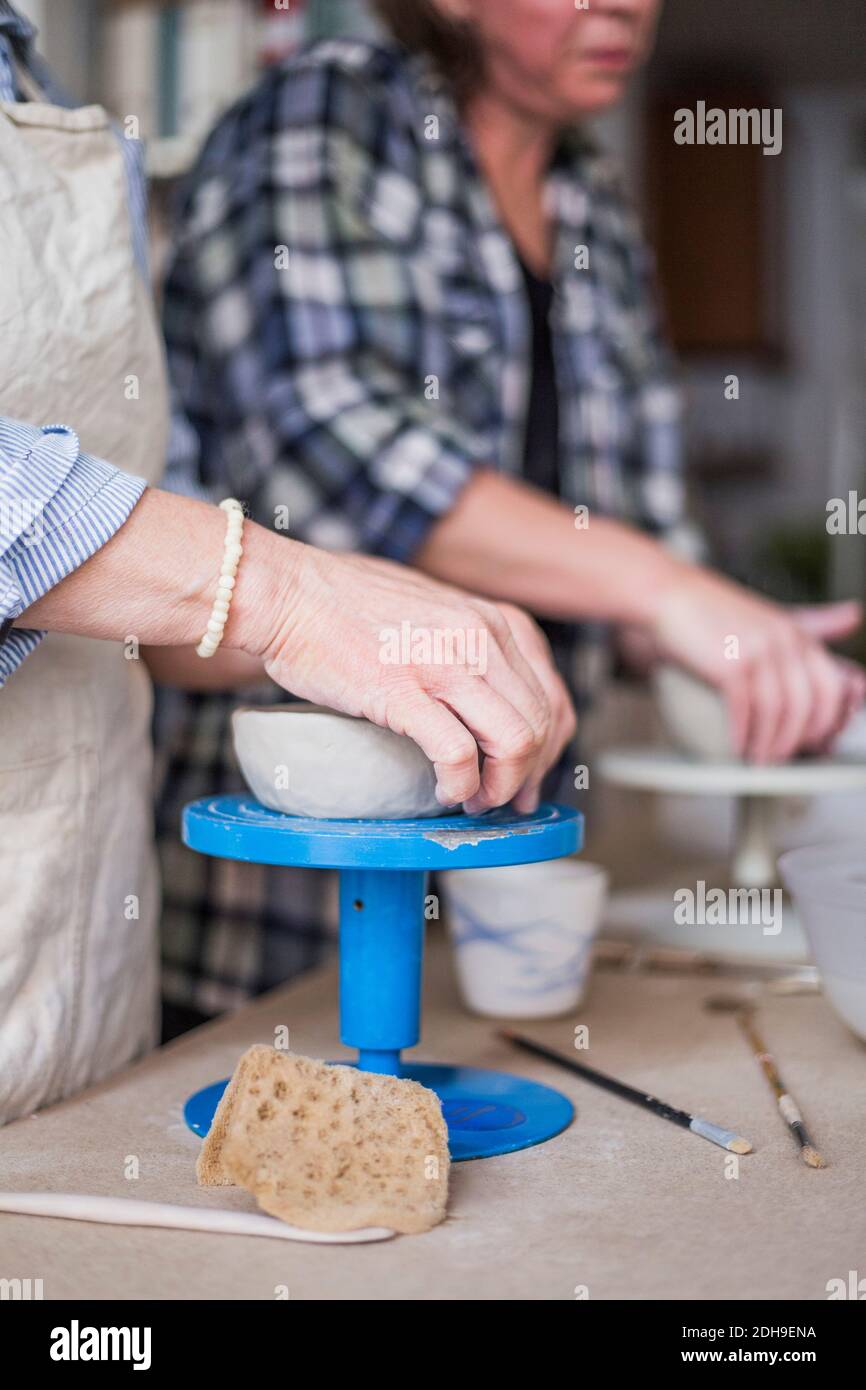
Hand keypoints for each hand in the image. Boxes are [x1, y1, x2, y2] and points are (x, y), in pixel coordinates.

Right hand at [251, 542, 575, 812]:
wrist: (287, 591)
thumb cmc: (347, 604)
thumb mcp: (434, 610)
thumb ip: (470, 645)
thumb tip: (487, 699)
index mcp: (493, 620)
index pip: (553, 697)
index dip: (549, 750)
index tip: (527, 777)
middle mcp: (481, 637)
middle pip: (539, 726)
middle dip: (526, 776)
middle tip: (500, 801)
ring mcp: (444, 662)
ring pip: (513, 742)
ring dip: (498, 786)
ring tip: (471, 800)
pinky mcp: (402, 690)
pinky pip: (456, 754)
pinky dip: (458, 785)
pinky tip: (443, 791)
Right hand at [650, 566, 864, 762]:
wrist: (668, 594)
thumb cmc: (713, 610)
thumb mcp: (770, 615)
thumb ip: (814, 621)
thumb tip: (856, 614)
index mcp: (798, 634)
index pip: (831, 688)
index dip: (823, 722)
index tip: (809, 743)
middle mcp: (784, 641)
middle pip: (807, 704)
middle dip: (796, 739)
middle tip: (781, 758)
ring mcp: (758, 651)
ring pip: (778, 712)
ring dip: (769, 744)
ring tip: (758, 760)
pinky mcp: (730, 663)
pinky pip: (745, 709)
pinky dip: (742, 734)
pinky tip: (736, 746)